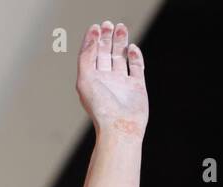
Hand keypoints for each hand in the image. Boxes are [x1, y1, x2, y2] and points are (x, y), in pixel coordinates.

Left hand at [76, 21, 147, 138]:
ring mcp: (122, 83)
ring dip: (120, 42)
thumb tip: (92, 37)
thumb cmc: (100, 107)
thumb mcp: (86, 79)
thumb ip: (86, 57)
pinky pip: (136, 67)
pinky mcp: (137, 86)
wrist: (120, 126)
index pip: (91, 55)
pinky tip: (132, 48)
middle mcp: (106, 80)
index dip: (93, 40)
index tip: (96, 27)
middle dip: (107, 38)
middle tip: (109, 24)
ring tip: (121, 27)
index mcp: (92, 80)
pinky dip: (135, 56)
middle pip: (106, 53)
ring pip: (121, 57)